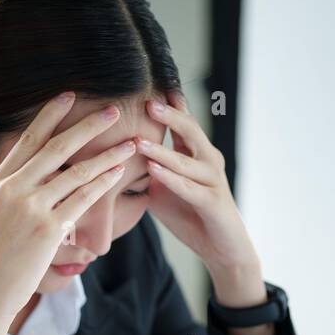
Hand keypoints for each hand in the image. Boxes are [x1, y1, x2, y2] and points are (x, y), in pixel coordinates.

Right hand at [0, 94, 134, 334]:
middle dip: (86, 126)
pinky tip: (119, 172)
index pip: (27, 140)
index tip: (68, 96)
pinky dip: (102, 184)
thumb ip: (0, 187)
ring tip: (130, 143)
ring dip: (106, 155)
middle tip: (111, 109)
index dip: (50, 116)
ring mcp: (29, 207)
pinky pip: (81, 200)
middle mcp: (12, 188)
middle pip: (54, 148)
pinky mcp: (47, 228)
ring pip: (74, 172)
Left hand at [140, 91, 266, 309]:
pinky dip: (171, 179)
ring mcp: (213, 180)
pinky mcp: (214, 202)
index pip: (182, 123)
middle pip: (190, 131)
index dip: (168, 104)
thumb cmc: (191, 215)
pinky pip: (189, 188)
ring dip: (161, 150)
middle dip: (169, 116)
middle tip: (147, 102)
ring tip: (138, 140)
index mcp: (195, 154)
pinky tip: (154, 170)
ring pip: (186, 160)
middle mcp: (208, 161)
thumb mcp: (163, 188)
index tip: (147, 86)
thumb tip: (114, 157)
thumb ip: (147, 170)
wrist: (221, 248)